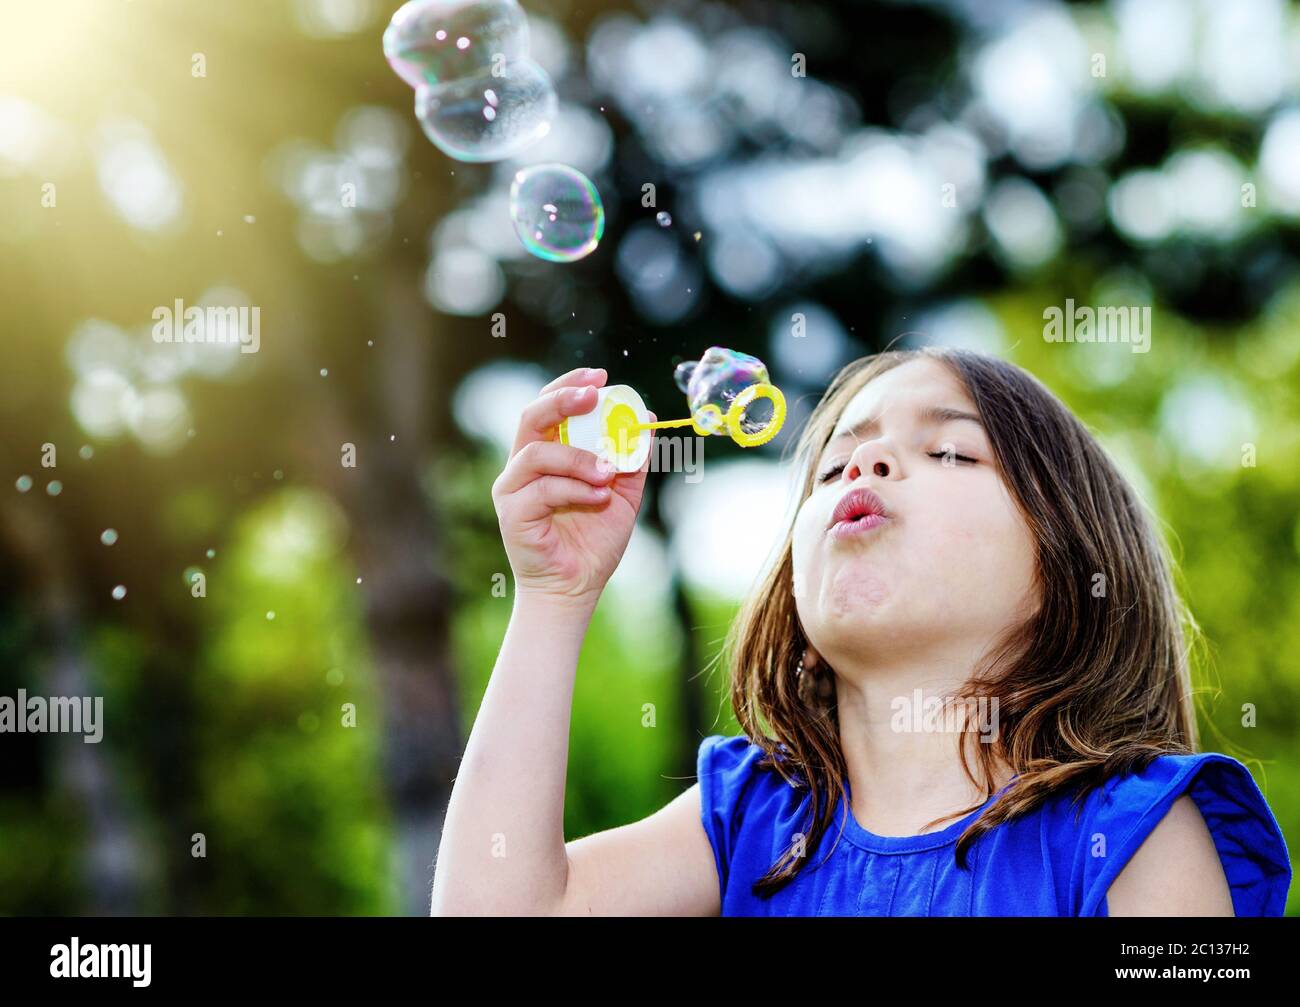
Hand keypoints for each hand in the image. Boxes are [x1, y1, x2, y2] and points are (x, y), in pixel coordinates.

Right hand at [491, 366, 655, 607]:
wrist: (577, 588)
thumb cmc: (593, 542)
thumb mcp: (623, 493)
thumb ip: (632, 458)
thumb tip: (646, 417)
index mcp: (546, 454)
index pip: (550, 407)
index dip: (570, 385)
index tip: (601, 377)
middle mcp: (523, 466)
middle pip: (532, 416)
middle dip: (563, 400)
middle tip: (594, 396)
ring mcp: (512, 489)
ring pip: (539, 452)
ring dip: (580, 457)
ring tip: (609, 473)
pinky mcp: (512, 514)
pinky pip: (543, 488)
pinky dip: (576, 488)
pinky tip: (599, 497)